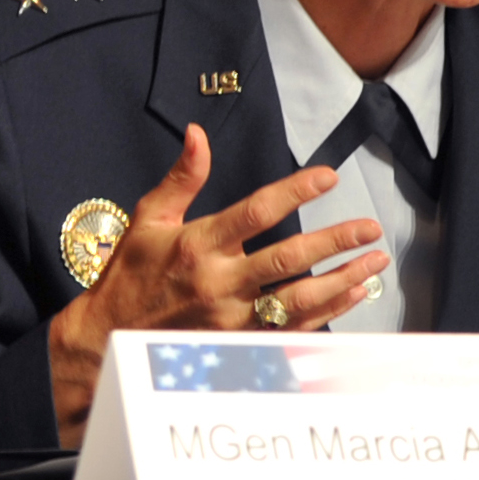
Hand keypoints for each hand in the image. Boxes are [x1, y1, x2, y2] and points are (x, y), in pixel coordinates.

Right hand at [46, 124, 387, 446]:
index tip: (329, 176)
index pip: (256, 211)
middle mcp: (218, 283)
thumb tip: (198, 133)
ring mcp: (230, 319)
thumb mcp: (149, 220)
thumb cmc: (130, 276)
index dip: (296, 191)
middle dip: (336, 241)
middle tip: (370, 227)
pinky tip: (353, 294)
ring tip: (374, 262)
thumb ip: (183, 178)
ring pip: (298, 299)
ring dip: (342, 280)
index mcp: (197, 245)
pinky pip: (292, 330)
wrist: (103, 341)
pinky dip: (328, 313)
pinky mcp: (237, 346)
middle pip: (288, 258)